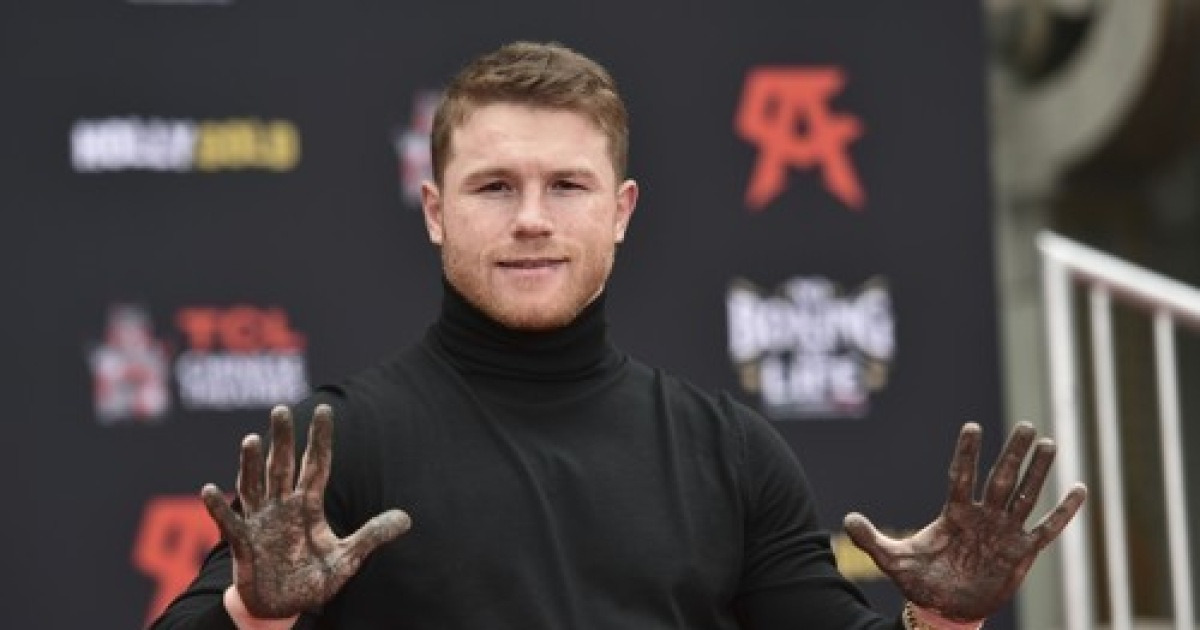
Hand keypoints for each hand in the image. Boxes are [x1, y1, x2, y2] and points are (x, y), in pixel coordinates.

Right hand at [201, 404, 411, 618]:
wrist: (283, 609)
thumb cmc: (312, 580)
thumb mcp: (347, 559)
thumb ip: (372, 536)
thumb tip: (407, 519)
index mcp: (308, 505)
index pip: (316, 465)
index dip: (320, 439)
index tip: (325, 409)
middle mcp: (282, 506)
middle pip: (281, 466)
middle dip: (281, 439)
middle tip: (281, 410)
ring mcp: (260, 522)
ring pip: (254, 485)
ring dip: (250, 464)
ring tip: (250, 440)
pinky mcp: (243, 543)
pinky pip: (229, 522)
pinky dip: (218, 506)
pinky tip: (210, 489)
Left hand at [843, 421, 1086, 621]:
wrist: (945, 610)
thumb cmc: (920, 581)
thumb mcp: (892, 560)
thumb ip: (871, 539)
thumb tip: (846, 519)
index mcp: (954, 513)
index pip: (962, 476)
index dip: (967, 454)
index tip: (973, 427)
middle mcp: (982, 516)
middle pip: (1000, 478)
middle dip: (1013, 454)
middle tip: (1027, 426)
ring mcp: (1004, 532)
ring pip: (1024, 495)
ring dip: (1038, 472)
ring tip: (1049, 443)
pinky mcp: (1022, 552)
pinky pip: (1047, 529)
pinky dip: (1063, 512)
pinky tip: (1078, 490)